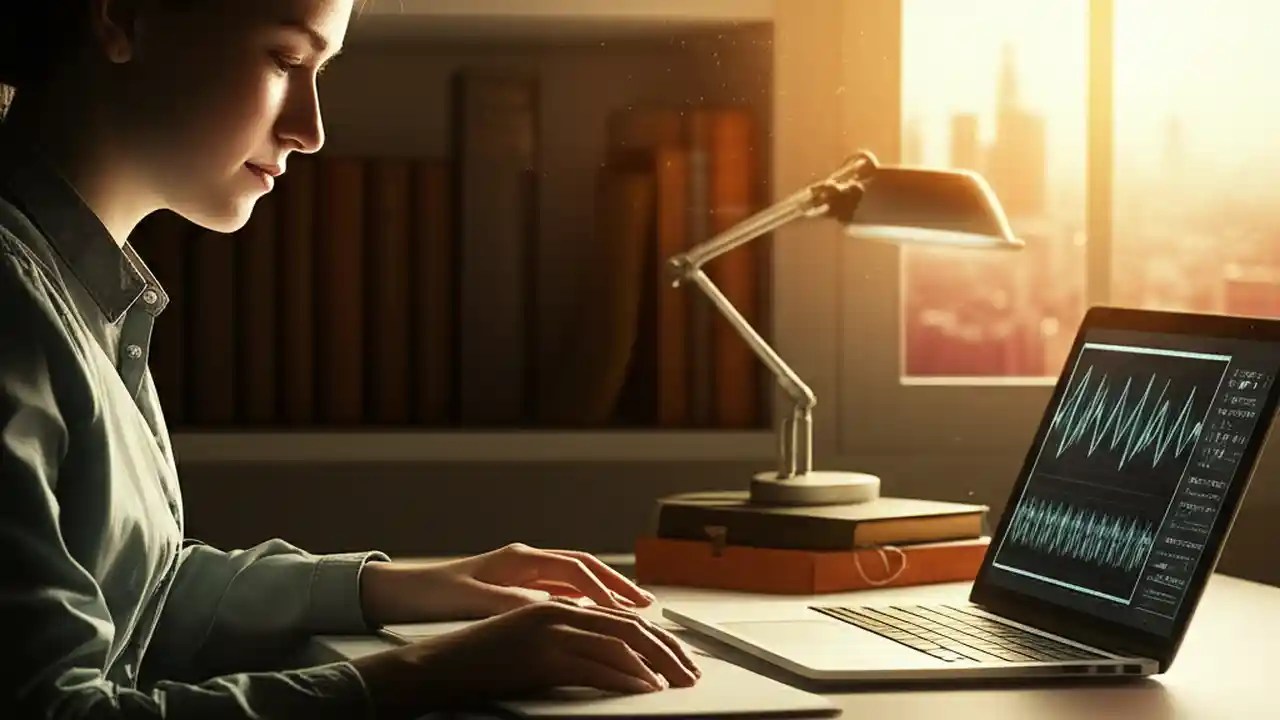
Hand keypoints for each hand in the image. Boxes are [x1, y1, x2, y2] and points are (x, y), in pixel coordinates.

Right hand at [351, 600, 701, 715]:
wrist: (438, 667)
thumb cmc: (482, 662)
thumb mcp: (530, 644)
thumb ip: (568, 643)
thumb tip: (611, 662)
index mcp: (558, 606)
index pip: (621, 620)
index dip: (657, 639)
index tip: (679, 659)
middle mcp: (558, 612)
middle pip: (629, 628)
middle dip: (667, 652)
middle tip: (690, 674)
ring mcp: (551, 633)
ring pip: (619, 646)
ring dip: (655, 667)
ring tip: (676, 684)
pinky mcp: (543, 657)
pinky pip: (597, 667)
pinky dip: (626, 679)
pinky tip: (644, 689)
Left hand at [360, 543, 658, 623]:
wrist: (404, 591)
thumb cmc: (435, 594)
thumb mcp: (475, 600)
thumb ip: (515, 603)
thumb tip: (555, 607)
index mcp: (520, 559)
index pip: (574, 570)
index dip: (604, 590)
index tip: (627, 609)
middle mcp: (526, 560)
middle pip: (584, 568)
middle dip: (618, 586)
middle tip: (647, 606)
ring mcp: (524, 572)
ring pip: (576, 579)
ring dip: (605, 593)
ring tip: (633, 610)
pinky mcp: (518, 585)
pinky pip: (563, 590)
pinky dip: (586, 600)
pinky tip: (597, 616)